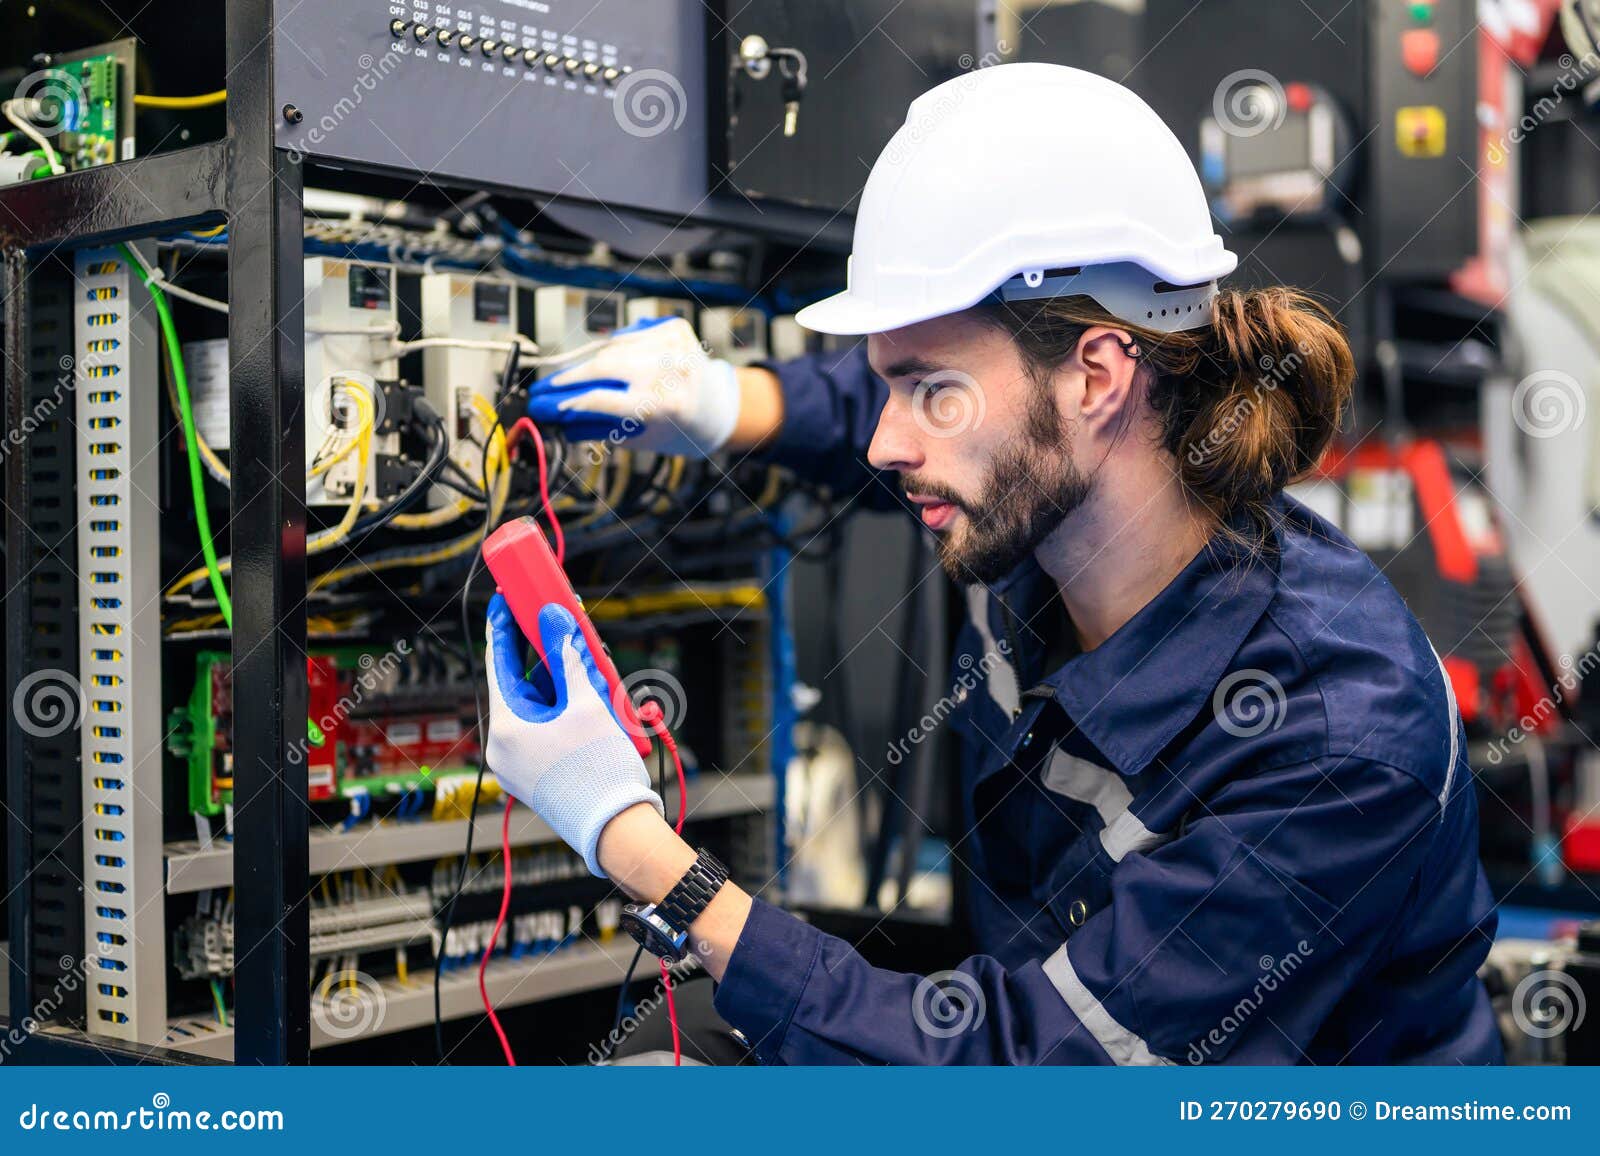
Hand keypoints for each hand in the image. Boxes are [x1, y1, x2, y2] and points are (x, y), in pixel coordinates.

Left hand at [483, 593, 662, 875]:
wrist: (615, 829)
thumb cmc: (600, 770)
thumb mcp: (588, 703)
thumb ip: (568, 659)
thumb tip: (554, 620)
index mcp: (505, 727)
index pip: (498, 663)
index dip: (504, 627)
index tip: (505, 600)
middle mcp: (502, 747)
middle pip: (521, 684)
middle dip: (544, 655)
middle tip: (557, 624)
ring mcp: (517, 763)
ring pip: (537, 706)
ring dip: (562, 683)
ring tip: (592, 666)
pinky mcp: (535, 773)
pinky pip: (544, 728)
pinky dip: (564, 708)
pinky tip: (590, 695)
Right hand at [524, 316, 740, 457]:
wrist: (716, 407)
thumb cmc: (678, 426)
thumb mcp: (642, 437)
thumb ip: (606, 424)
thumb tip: (563, 411)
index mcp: (664, 406)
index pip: (603, 399)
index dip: (571, 401)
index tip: (551, 405)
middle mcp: (671, 372)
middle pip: (605, 365)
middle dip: (572, 375)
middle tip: (551, 385)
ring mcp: (675, 345)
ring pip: (614, 345)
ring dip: (594, 360)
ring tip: (578, 374)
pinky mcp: (675, 328)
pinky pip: (631, 334)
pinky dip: (618, 346)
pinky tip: (617, 359)